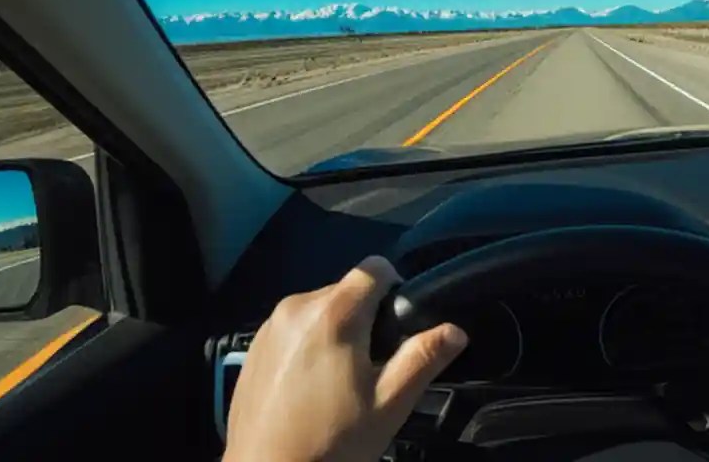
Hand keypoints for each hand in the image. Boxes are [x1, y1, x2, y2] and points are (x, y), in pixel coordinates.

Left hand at [224, 256, 468, 461]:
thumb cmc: (332, 441)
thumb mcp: (389, 404)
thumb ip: (424, 358)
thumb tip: (456, 330)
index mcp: (334, 313)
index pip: (375, 268)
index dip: (395, 287)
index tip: (398, 325)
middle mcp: (297, 307)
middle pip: (346, 290)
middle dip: (366, 316)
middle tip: (373, 365)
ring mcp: (270, 326)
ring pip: (319, 309)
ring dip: (336, 330)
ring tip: (340, 380)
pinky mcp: (253, 346)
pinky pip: (293, 329)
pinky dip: (308, 344)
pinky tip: (311, 386)